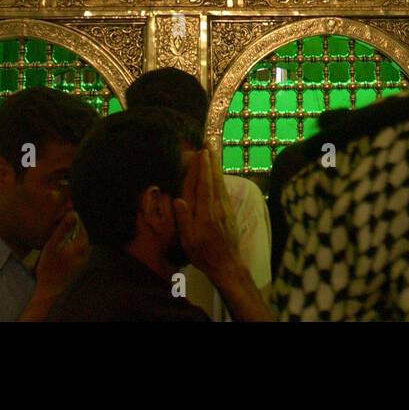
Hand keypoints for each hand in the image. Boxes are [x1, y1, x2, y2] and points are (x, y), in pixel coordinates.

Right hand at [35, 211, 88, 296]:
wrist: (50, 292)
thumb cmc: (49, 269)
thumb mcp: (52, 246)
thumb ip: (62, 229)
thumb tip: (73, 213)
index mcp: (82, 245)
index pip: (80, 224)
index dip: (71, 217)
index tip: (63, 211)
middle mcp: (86, 251)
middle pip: (79, 232)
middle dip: (70, 225)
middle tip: (59, 219)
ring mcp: (83, 259)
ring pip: (77, 240)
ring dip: (69, 234)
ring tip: (57, 230)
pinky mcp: (78, 265)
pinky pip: (75, 249)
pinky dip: (68, 244)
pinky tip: (59, 245)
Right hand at [173, 148, 240, 280]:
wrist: (227, 264)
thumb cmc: (204, 254)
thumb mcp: (189, 240)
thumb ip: (184, 219)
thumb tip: (178, 199)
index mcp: (206, 212)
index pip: (205, 185)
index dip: (204, 168)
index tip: (202, 153)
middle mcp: (218, 207)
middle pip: (216, 179)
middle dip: (212, 161)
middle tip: (209, 145)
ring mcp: (226, 209)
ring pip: (222, 184)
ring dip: (217, 167)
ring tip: (214, 154)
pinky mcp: (231, 213)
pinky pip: (225, 191)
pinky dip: (221, 179)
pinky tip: (219, 176)